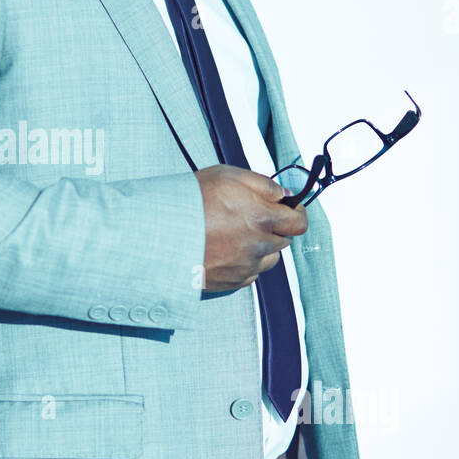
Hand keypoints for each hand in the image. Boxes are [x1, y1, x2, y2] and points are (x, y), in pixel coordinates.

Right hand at [194, 165, 307, 292]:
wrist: (159, 233)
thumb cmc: (189, 202)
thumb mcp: (227, 176)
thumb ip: (263, 184)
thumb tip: (283, 193)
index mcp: (263, 219)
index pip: (300, 223)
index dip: (297, 213)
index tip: (289, 208)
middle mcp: (259, 246)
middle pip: (284, 240)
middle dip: (276, 228)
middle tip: (253, 216)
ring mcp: (245, 267)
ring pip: (269, 259)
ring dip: (262, 247)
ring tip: (237, 234)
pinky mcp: (231, 282)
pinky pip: (250, 273)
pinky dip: (245, 262)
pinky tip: (226, 249)